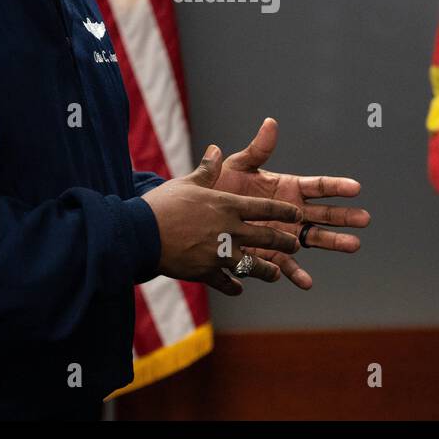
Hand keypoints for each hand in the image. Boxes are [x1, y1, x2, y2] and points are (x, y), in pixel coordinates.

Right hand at [143, 145, 301, 294]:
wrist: (141, 233)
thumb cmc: (163, 204)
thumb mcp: (188, 183)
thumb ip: (207, 170)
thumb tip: (216, 150)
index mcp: (228, 206)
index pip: (265, 209)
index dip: (284, 213)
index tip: (296, 216)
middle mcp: (229, 231)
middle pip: (266, 238)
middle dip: (285, 242)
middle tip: (295, 244)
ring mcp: (220, 254)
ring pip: (253, 265)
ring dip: (267, 270)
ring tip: (274, 273)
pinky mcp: (206, 272)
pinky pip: (227, 283)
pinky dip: (234, 286)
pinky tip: (239, 288)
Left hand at [214, 118, 368, 288]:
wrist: (202, 215)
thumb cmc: (222, 186)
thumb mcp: (239, 166)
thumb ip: (258, 149)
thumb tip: (270, 123)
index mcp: (288, 188)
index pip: (318, 186)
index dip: (336, 186)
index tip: (355, 187)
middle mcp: (292, 211)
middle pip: (324, 213)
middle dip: (344, 216)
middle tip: (365, 219)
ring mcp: (285, 233)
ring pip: (314, 238)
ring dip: (333, 242)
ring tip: (354, 245)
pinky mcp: (272, 253)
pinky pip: (287, 264)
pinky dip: (296, 274)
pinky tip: (307, 282)